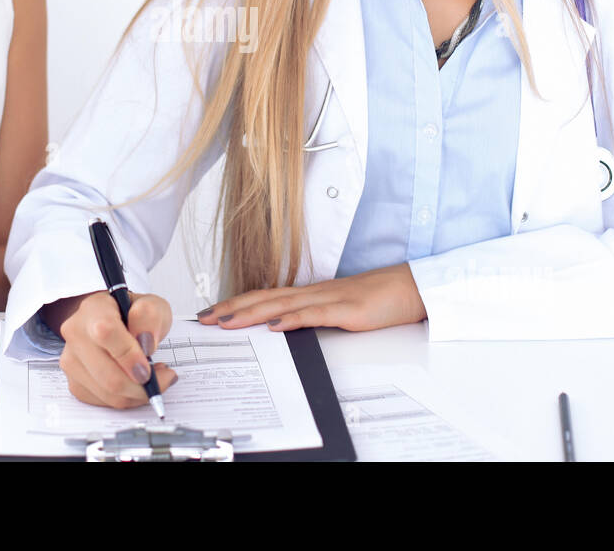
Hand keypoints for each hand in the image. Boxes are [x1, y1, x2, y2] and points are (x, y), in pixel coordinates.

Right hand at [50, 290, 178, 408]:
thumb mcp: (151, 305)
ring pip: (107, 393)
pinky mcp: (75, 382)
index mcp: (93, 309)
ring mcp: (71, 360)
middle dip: (141, 385)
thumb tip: (146, 344)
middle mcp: (75, 334)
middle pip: (106, 374)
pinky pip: (104, 402)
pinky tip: (136, 383)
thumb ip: (151, 317)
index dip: (129, 355)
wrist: (113, 321)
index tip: (150, 368)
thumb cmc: (132, 314)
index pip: (105, 332)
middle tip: (164, 378)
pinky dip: (126, 399)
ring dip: (137, 393)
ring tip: (153, 377)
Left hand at [196, 263, 427, 331]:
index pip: (264, 297)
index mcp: (309, 294)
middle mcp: (313, 293)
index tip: (211, 313)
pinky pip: (315, 314)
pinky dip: (292, 319)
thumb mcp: (337, 309)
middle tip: (204, 319)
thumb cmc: (377, 299)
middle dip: (231, 309)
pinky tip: (275, 325)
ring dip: (251, 313)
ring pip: (282, 305)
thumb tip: (284, 326)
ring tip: (226, 322)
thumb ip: (311, 315)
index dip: (235, 304)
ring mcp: (329, 299)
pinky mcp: (346, 310)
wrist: (410, 288)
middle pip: (264, 298)